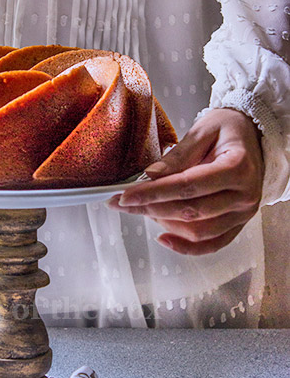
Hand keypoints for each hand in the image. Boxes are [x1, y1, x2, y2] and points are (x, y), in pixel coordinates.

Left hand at [108, 108, 263, 254]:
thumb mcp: (202, 131)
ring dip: (164, 224)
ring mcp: (244, 213)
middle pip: (191, 212)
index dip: (154, 193)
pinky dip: (186, 247)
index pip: (188, 186)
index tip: (126, 195)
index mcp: (238, 167)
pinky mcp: (238, 224)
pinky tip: (163, 237)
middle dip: (151, 208)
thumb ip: (177, 156)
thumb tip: (151, 176)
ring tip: (142, 209)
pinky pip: (212, 244)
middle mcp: (245, 195)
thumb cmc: (228, 130)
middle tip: (123, 203)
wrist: (253, 137)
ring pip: (198, 232)